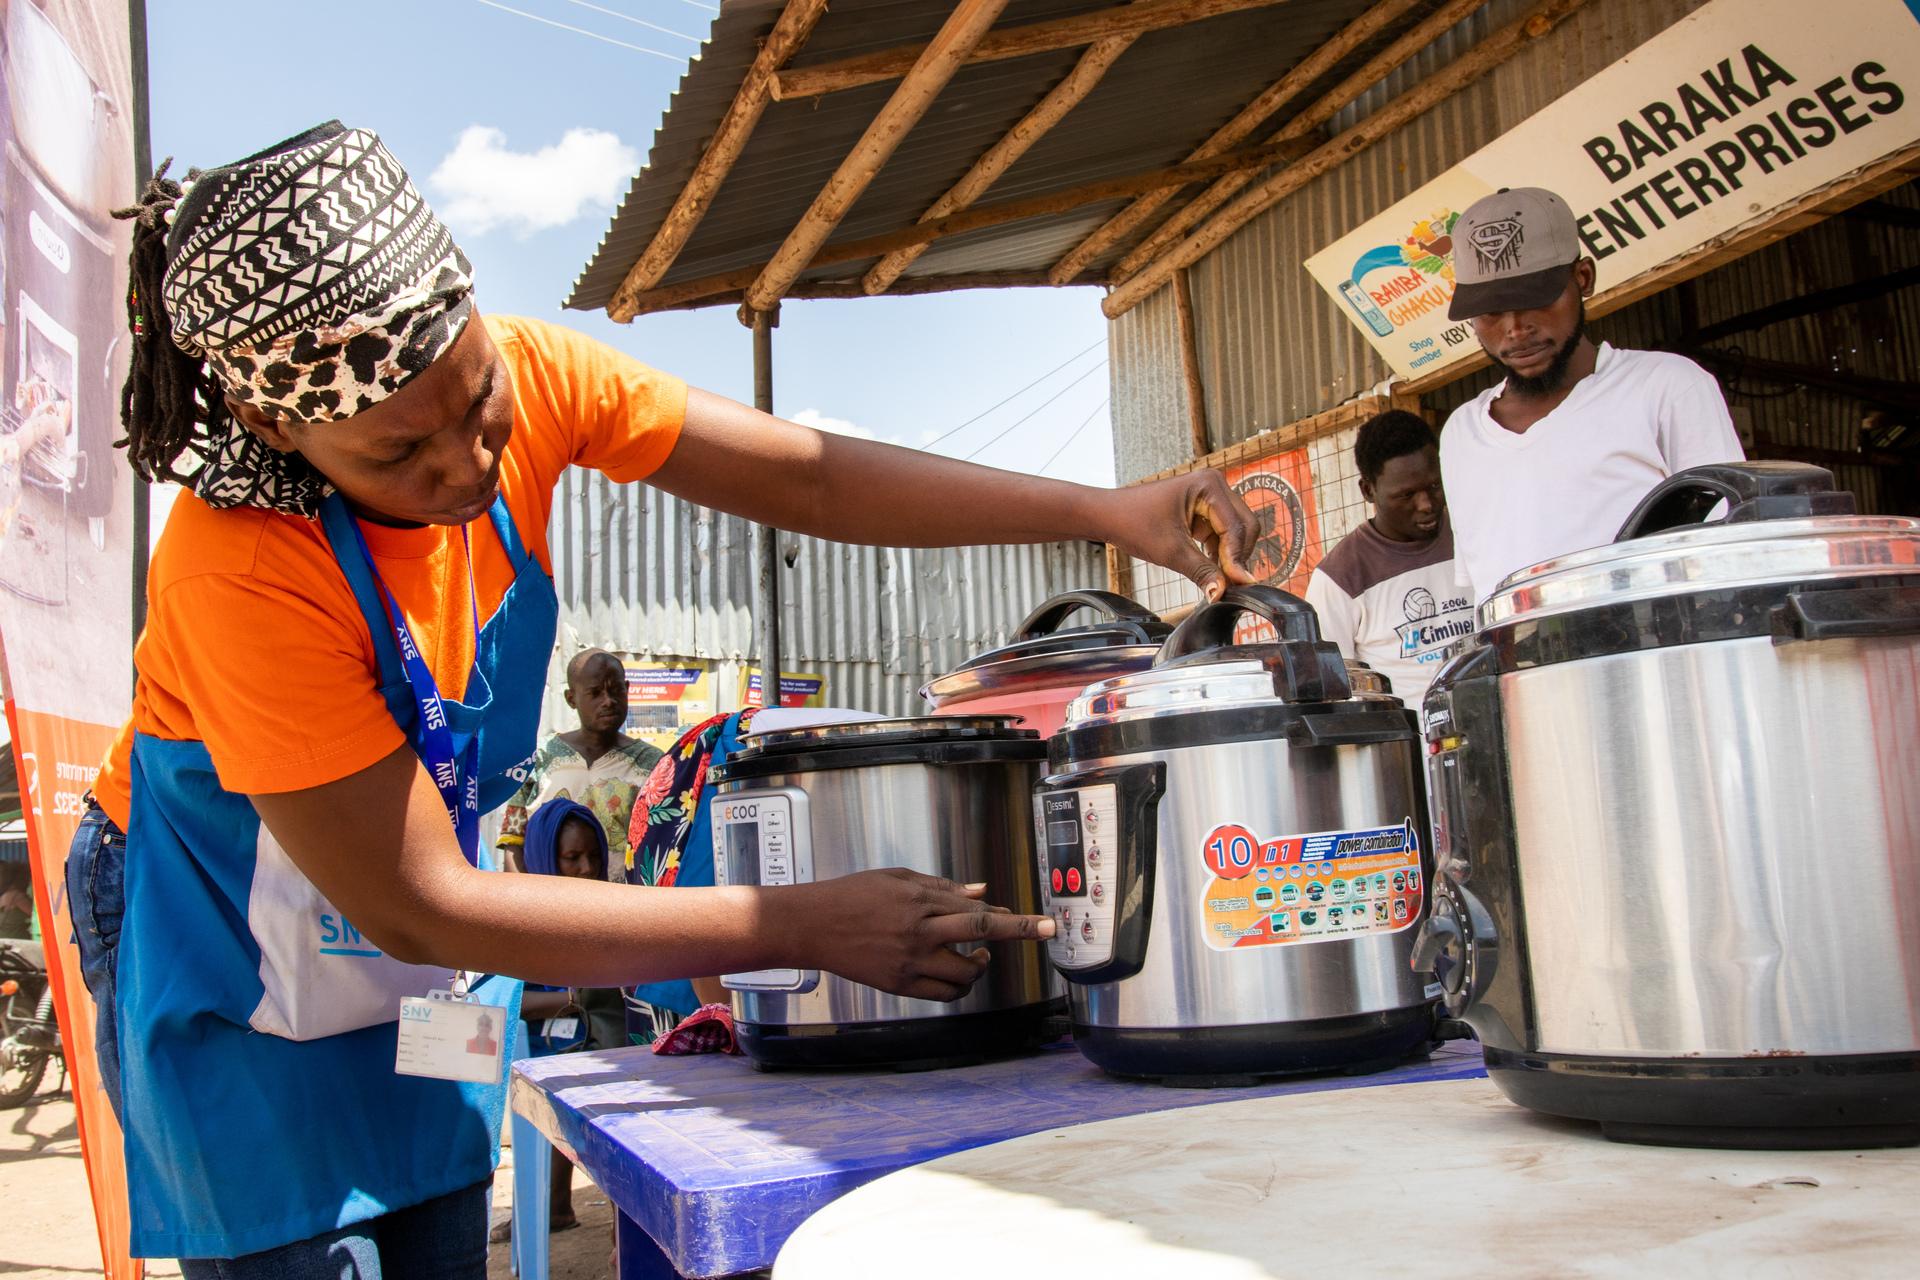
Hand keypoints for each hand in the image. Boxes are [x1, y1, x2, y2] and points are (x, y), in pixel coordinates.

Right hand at [796, 869, 1055, 1001]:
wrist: (813, 925)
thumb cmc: (851, 895)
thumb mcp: (897, 879)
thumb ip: (940, 886)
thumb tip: (979, 891)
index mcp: (920, 901)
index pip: (978, 908)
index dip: (1009, 915)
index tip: (1035, 919)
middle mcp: (920, 931)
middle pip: (982, 930)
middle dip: (1021, 929)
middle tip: (1048, 929)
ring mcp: (911, 960)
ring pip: (966, 972)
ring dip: (981, 966)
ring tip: (979, 957)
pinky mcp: (900, 984)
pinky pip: (943, 993)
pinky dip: (959, 987)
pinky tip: (958, 974)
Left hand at [1099, 469, 1256, 600]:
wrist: (1109, 515)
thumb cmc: (1132, 523)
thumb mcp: (1171, 552)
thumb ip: (1202, 572)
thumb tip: (1224, 592)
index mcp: (1209, 485)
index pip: (1237, 527)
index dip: (1238, 558)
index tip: (1238, 584)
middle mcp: (1214, 484)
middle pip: (1244, 526)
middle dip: (1238, 556)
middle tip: (1230, 584)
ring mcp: (1210, 496)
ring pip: (1236, 531)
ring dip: (1229, 555)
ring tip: (1219, 580)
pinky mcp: (1204, 509)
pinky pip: (1223, 533)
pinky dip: (1220, 552)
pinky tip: (1212, 570)